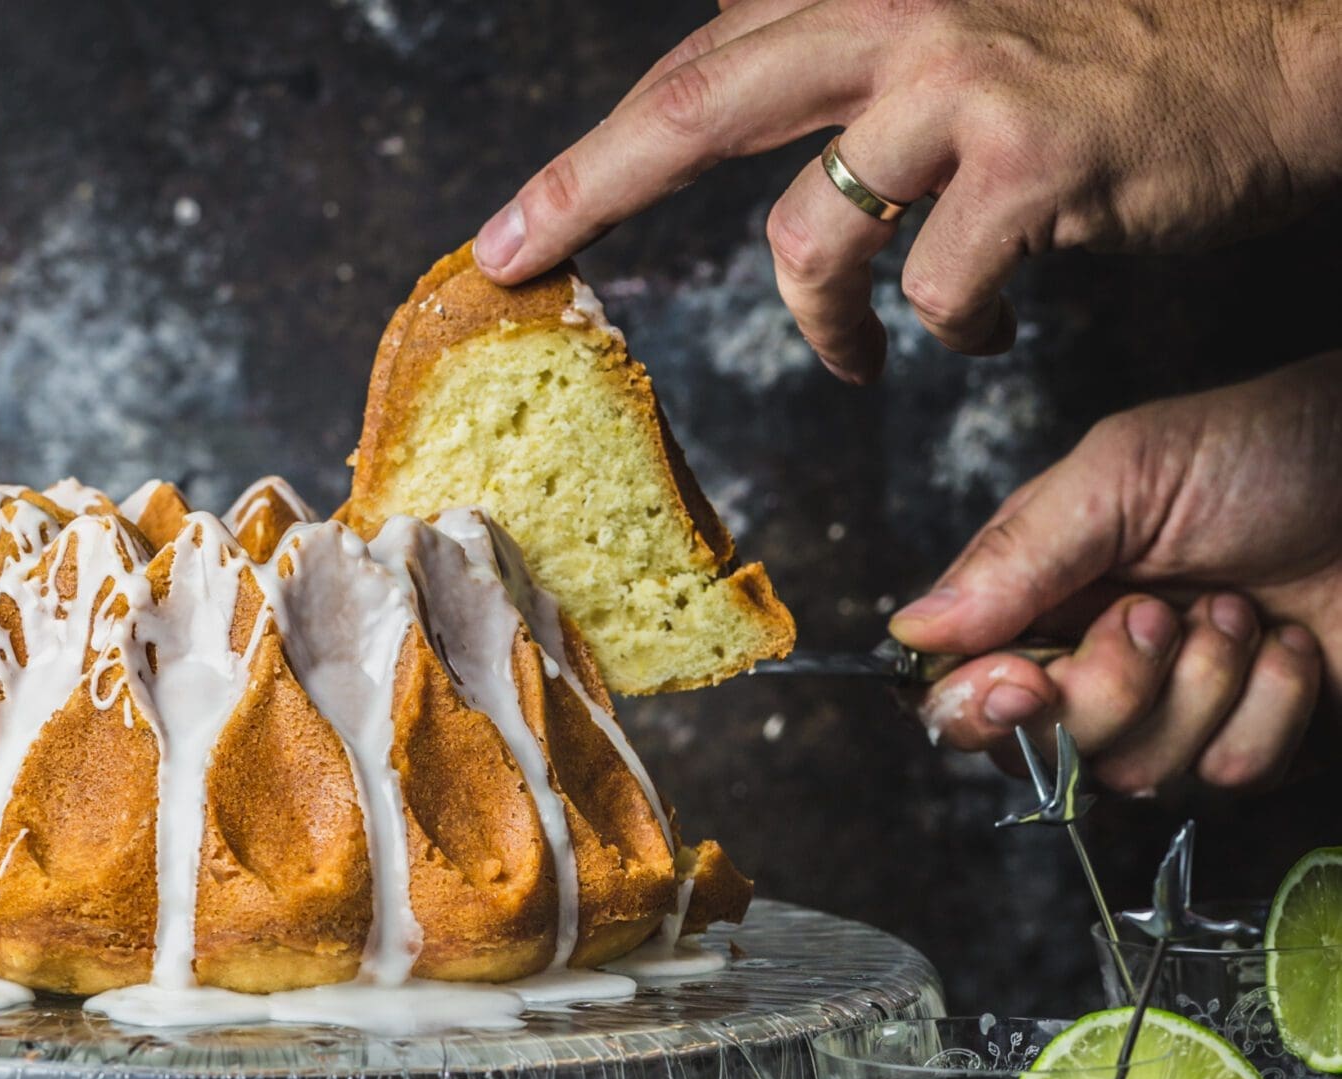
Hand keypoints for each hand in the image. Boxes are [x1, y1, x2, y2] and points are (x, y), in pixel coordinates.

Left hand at [474, 0, 1341, 383]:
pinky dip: (953, 335)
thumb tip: (749, 99)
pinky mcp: (1030, 157)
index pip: (700, 67)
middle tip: (509, 257)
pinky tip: (996, 328)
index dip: (598, 155)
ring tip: (866, 351)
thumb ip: (852, 64)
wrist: (1289, 39)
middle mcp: (899, 8)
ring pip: (812, 237)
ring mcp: (962, 78)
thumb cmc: (1123, 49)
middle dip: (584, 189)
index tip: (515, 227)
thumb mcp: (968, 26)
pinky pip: (934, 294)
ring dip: (828, 327)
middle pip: (695, 106)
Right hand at [891, 354, 1341, 794]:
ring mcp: (1173, 714)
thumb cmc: (1282, 449)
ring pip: (1135, 774)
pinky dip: (1270, 707)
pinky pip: (1227, 780)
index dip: (978, 709)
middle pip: (1041, 751)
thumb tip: (917, 629)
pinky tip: (1292, 644)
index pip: (959, 695)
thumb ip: (1018, 554)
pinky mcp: (1250, 747)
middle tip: (1163, 612)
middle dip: (1110, 689)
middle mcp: (1094, 665)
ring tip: (1244, 610)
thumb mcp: (1129, 471)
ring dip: (1202, 689)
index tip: (1024, 682)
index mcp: (1041, 596)